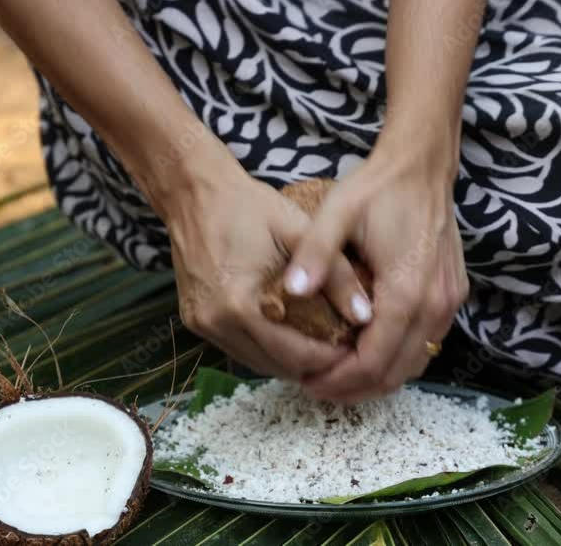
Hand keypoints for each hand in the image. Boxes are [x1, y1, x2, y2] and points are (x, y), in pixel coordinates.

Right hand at [158, 140, 370, 378]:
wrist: (195, 194)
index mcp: (241, 305)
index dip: (330, 359)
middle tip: (342, 349)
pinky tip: (288, 334)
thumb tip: (365, 317)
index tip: (355, 349)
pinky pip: (239, 349)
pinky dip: (266, 348)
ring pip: (256, 363)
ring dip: (289, 360)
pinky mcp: (194, 321)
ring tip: (320, 344)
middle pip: (276, 366)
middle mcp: (217, 323)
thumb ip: (336, 276)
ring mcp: (202, 325)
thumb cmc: (248, 208)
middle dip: (313, 364)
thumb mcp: (299, 233)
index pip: (295, 354)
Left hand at [284, 146, 468, 401]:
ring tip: (336, 375)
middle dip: (356, 388)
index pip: (374, 361)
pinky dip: (395, 358)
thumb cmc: (379, 188)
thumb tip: (291, 292)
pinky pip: (424, 343)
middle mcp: (435, 304)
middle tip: (317, 386)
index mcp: (406, 290)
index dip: (341, 380)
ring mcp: (448, 302)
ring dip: (376, 377)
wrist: (422, 165)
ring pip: (414, 363)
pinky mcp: (451, 295)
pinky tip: (364, 350)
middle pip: (397, 372)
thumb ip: (315, 254)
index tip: (309, 382)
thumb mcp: (338, 213)